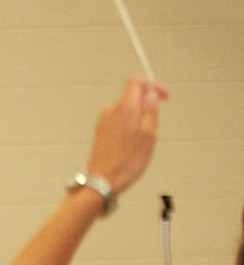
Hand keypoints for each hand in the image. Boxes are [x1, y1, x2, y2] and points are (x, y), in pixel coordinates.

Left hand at [86, 76, 167, 198]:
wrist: (102, 183)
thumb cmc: (126, 164)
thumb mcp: (149, 135)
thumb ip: (151, 109)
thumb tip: (151, 93)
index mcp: (124, 107)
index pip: (137, 81)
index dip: (152, 84)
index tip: (163, 96)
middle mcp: (110, 111)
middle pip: (133, 97)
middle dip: (147, 107)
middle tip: (153, 129)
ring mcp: (103, 122)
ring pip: (127, 112)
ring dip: (138, 120)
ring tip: (140, 144)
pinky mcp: (100, 133)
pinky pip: (119, 123)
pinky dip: (128, 129)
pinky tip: (129, 148)